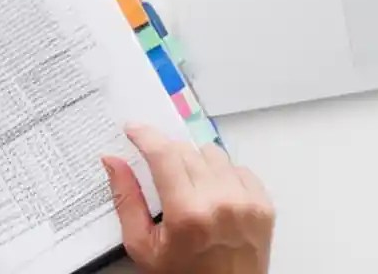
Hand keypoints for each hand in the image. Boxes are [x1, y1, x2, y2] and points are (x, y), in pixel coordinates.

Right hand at [103, 125, 274, 273]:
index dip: (146, 136)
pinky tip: (213, 196)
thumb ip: (127, 201)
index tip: (135, 129)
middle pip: (187, 151)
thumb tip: (113, 162)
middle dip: (168, 156)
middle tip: (160, 175)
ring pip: (213, 154)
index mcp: (187, 213)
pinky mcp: (263, 204)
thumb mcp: (143, 246)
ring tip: (189, 189)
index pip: (164, 155)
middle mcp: (221, 202)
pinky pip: (239, 168)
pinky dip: (223, 176)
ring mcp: (246, 202)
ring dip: (196, 163)